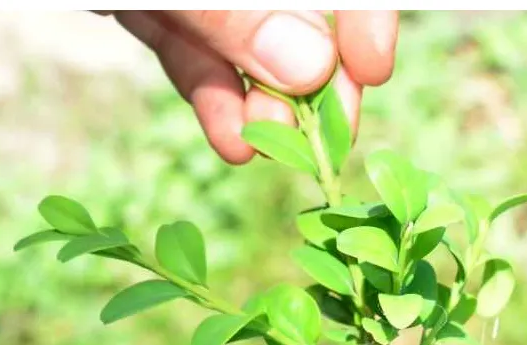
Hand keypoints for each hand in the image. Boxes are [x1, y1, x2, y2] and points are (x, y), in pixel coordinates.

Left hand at [110, 11, 398, 163]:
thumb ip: (229, 10)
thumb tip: (312, 67)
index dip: (364, 15)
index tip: (374, 70)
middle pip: (298, 16)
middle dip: (318, 77)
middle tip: (331, 138)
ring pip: (246, 44)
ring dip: (264, 103)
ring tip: (267, 147)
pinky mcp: (152, 10)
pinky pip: (193, 56)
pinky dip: (214, 99)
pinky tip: (234, 143)